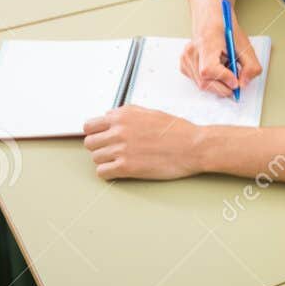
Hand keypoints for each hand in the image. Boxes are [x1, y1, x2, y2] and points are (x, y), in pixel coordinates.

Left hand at [82, 106, 202, 180]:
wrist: (194, 146)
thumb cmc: (178, 131)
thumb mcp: (151, 113)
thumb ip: (127, 114)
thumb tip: (110, 118)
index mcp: (123, 116)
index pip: (90, 126)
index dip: (96, 133)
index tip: (102, 138)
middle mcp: (118, 131)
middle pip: (90, 143)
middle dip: (100, 147)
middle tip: (113, 150)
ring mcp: (121, 149)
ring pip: (95, 158)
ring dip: (105, 160)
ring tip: (120, 160)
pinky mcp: (126, 167)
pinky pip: (102, 172)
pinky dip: (108, 172)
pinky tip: (120, 169)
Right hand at [180, 15, 262, 97]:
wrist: (211, 19)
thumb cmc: (226, 31)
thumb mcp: (245, 46)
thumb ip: (250, 66)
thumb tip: (243, 84)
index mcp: (207, 42)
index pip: (209, 69)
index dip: (224, 78)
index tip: (236, 81)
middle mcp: (192, 51)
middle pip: (205, 81)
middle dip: (224, 86)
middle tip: (235, 81)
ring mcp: (186, 59)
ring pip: (202, 84)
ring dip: (218, 84)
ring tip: (225, 70)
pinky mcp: (184, 65)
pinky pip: (198, 82)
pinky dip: (211, 81)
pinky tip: (217, 70)